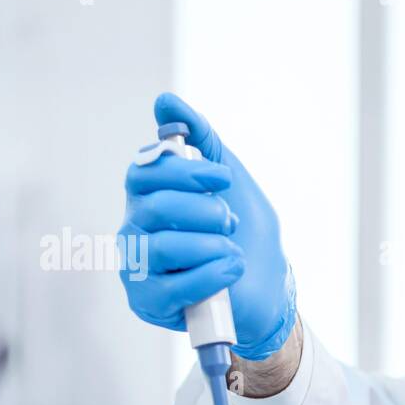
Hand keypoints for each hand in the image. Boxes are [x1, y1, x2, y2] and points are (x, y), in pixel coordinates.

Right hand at [118, 92, 296, 360]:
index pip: (143, 172)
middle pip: (154, 206)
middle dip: (205, 211)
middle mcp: (135, 230)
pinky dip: (212, 276)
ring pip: (163, 246)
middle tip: (230, 221)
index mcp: (148, 198)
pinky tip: (231, 271)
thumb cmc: (245, 234)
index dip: (184, 170)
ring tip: (233, 253)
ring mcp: (138, 268)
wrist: (268, 288)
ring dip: (213, 246)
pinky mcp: (150, 302)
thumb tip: (165, 102)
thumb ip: (201, 140)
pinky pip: (174, 286)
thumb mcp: (231, 179)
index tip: (222, 177)